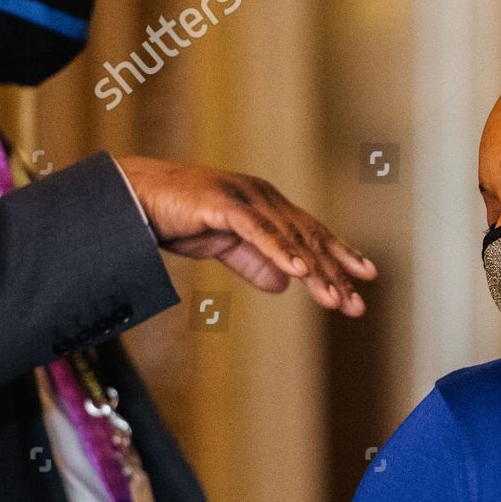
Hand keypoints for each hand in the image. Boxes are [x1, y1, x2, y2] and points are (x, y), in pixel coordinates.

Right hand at [116, 157, 375, 315]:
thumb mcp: (224, 246)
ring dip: (315, 270)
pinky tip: (299, 272)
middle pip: (309, 237)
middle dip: (335, 271)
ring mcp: (245, 197)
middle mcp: (263, 197)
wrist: (135, 199)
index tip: (365, 278)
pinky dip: (281, 251)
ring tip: (334, 297)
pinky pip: (259, 231)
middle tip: (355, 304)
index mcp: (267, 205)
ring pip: (290, 237)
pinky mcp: (224, 203)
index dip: (339, 255)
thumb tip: (284, 283)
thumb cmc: (179, 217)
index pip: (311, 233)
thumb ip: (254, 261)